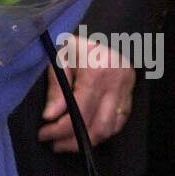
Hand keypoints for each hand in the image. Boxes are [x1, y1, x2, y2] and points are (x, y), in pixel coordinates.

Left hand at [37, 34, 135, 152]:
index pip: (79, 111)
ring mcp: (127, 91)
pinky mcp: (130, 96)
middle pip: (97, 127)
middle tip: (54, 145)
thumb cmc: (79, 42)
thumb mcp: (61, 56)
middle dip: (73, 141)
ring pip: (110, 130)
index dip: (60, 128)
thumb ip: (56, 86)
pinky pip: (118, 124)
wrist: (106, 30)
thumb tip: (50, 116)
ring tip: (67, 144)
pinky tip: (86, 135)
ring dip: (87, 142)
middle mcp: (116, 84)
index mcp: (96, 71)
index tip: (43, 134)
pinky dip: (101, 134)